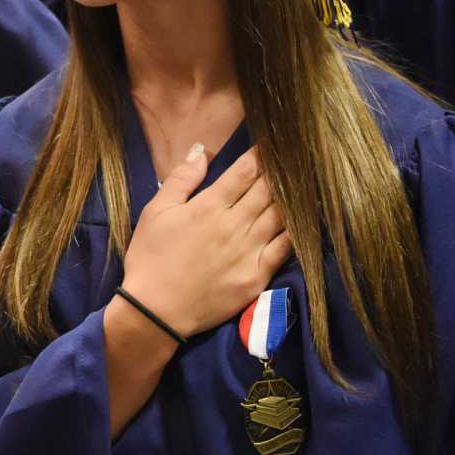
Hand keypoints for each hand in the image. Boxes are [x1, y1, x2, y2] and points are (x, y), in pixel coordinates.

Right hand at [118, 145, 291, 339]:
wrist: (156, 311)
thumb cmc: (151, 258)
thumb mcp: (156, 212)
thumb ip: (181, 179)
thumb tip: (201, 152)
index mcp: (210, 206)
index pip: (244, 172)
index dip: (261, 154)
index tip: (273, 143)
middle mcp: (235, 225)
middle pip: (267, 190)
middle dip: (281, 171)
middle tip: (295, 157)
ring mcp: (249, 252)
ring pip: (280, 216)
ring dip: (293, 197)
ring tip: (304, 182)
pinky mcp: (257, 276)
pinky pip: (284, 249)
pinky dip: (296, 231)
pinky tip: (304, 220)